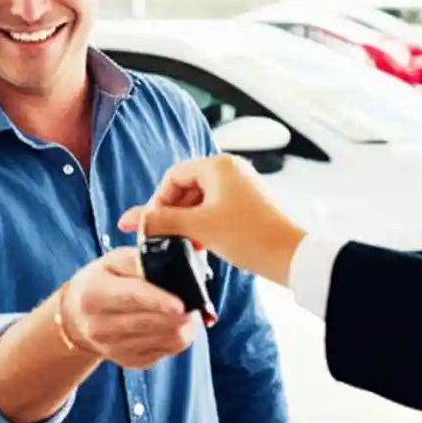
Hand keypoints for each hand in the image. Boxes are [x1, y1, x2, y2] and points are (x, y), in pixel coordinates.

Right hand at [60, 248, 196, 369]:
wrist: (77, 317)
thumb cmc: (100, 281)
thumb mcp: (112, 262)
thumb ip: (139, 261)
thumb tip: (172, 265)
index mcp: (94, 295)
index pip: (132, 297)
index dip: (159, 301)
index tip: (181, 305)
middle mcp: (100, 327)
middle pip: (152, 322)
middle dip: (179, 312)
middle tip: (192, 299)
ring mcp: (114, 349)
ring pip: (165, 339)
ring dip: (181, 323)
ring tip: (181, 309)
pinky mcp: (130, 362)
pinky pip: (167, 350)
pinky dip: (175, 335)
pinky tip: (169, 323)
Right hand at [117, 154, 306, 285]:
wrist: (290, 256)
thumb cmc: (247, 237)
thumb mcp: (198, 228)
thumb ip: (162, 221)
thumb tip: (131, 219)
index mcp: (218, 165)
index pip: (173, 176)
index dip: (157, 200)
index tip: (150, 224)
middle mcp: (231, 169)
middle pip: (187, 186)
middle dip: (172, 212)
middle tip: (162, 236)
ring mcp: (242, 185)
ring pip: (201, 199)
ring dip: (187, 220)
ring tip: (181, 243)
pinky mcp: (250, 203)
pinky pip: (216, 207)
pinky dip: (203, 223)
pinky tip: (200, 244)